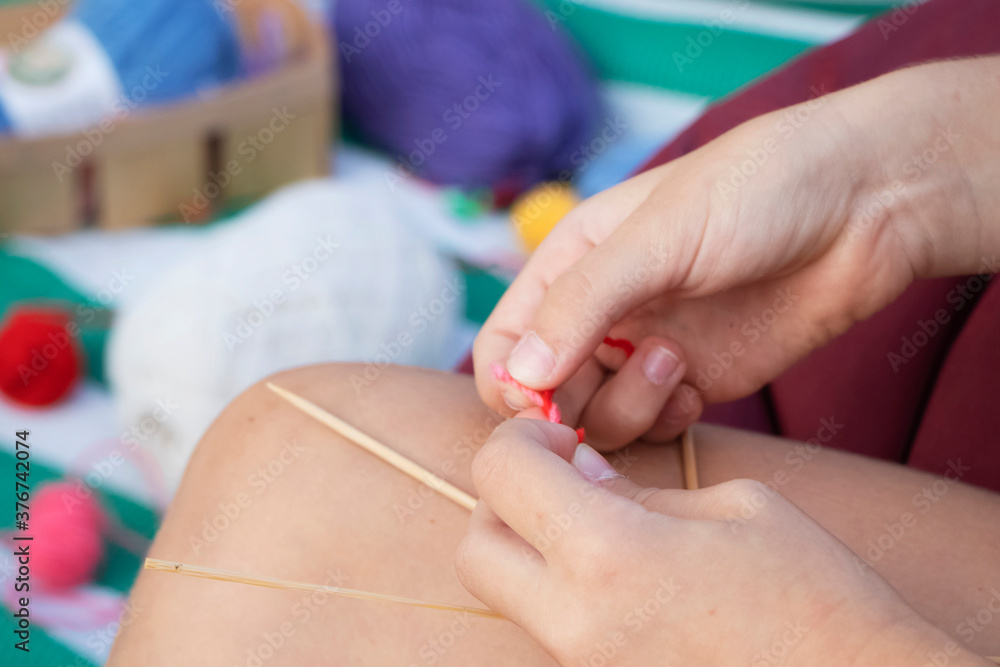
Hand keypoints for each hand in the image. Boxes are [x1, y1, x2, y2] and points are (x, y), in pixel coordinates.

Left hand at [455, 418, 987, 665]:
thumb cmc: (815, 592)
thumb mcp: (734, 508)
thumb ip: (636, 491)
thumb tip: (578, 476)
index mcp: (610, 556)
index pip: (501, 472)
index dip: (521, 435)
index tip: (562, 435)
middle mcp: (577, 621)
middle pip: (476, 545)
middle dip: (503, 495)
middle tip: (560, 474)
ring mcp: (582, 665)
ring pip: (503, 594)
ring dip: (524, 544)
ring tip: (592, 521)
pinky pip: (545, 626)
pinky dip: (556, 587)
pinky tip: (617, 571)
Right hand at [474, 57, 999, 449]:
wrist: (863, 206)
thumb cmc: (755, 191)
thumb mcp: (657, 237)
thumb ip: (582, 305)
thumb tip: (520, 376)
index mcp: (571, 264)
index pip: (503, 342)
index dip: (510, 382)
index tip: (542, 403)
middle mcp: (601, 312)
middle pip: (545, 393)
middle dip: (571, 406)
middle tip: (618, 389)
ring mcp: (648, 349)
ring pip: (598, 417)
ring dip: (627, 407)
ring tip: (676, 361)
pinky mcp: (697, 380)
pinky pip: (654, 426)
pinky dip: (667, 420)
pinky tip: (699, 384)